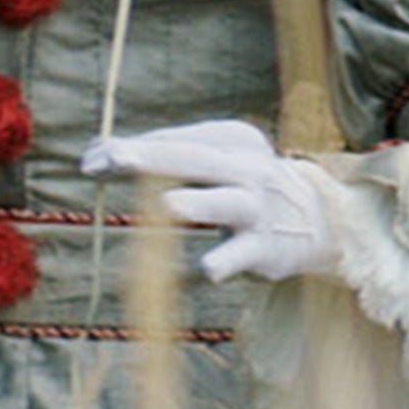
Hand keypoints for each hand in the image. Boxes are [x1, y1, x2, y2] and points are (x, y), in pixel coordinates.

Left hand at [80, 119, 336, 283]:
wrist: (319, 220)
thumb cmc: (244, 185)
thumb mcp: (215, 160)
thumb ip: (161, 157)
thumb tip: (94, 153)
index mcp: (232, 139)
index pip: (175, 141)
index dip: (132, 149)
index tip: (90, 163)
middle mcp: (247, 168)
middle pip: (196, 160)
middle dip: (154, 158)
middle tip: (114, 157)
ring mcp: (258, 209)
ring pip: (226, 204)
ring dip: (198, 204)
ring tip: (167, 203)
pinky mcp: (267, 249)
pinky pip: (242, 255)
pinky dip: (225, 262)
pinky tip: (207, 269)